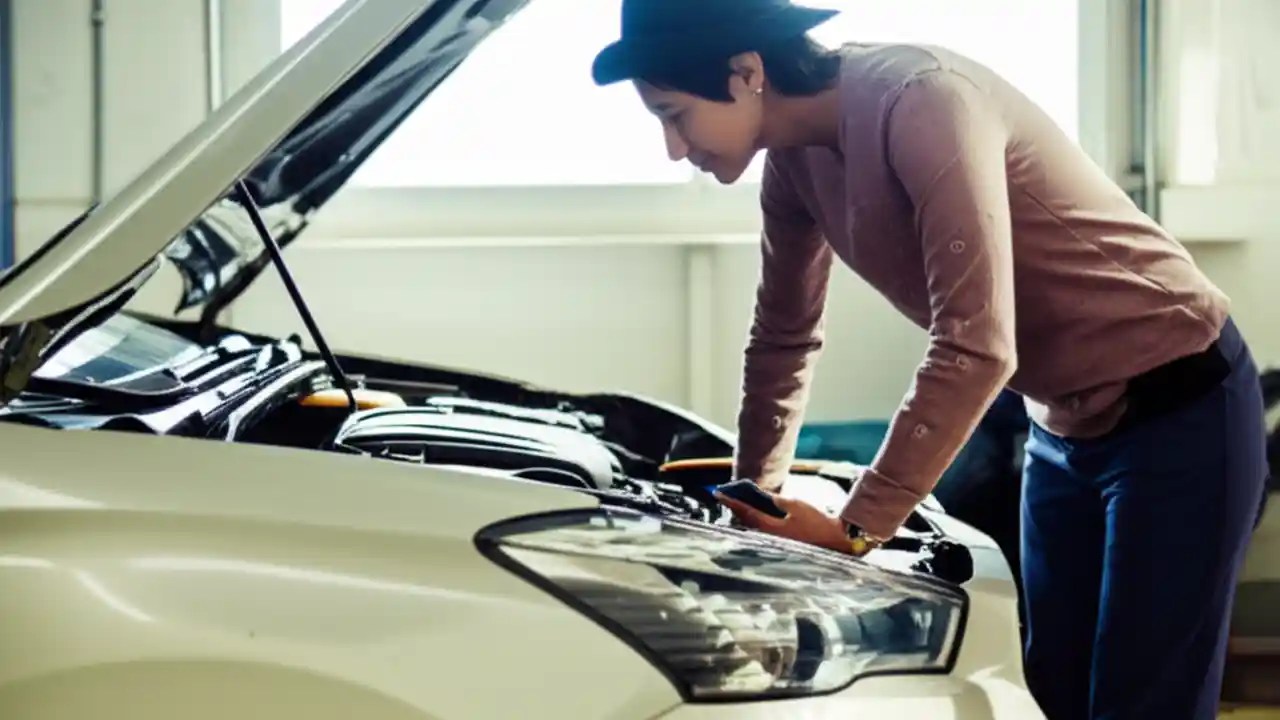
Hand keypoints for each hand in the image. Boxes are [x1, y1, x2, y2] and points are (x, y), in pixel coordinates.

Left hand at [714, 486, 859, 555]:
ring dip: (744, 515)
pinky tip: (755, 515)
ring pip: (753, 527)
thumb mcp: (797, 506)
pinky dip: (755, 522)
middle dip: (734, 509)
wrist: (835, 541)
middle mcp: (769, 538)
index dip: (731, 502)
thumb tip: (764, 497)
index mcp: (771, 527)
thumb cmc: (817, 523)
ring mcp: (775, 544)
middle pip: (746, 521)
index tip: (718, 493)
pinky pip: (762, 531)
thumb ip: (778, 501)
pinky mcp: (782, 546)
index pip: (746, 512)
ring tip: (736, 504)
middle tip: (724, 497)